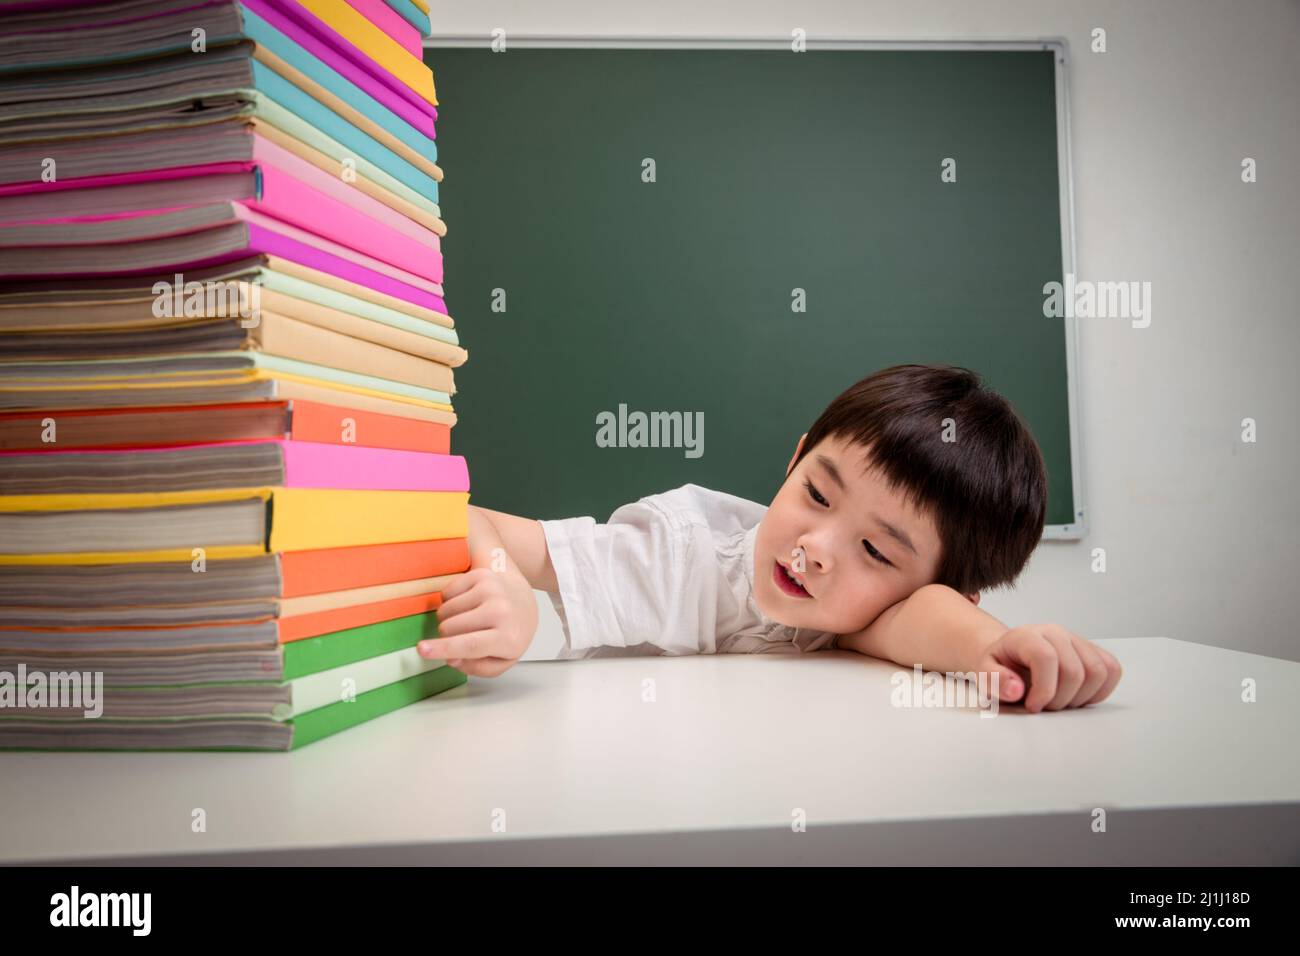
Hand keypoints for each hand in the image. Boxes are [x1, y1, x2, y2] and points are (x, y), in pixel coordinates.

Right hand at [415, 566, 538, 677]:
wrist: (523, 601)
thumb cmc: (509, 634)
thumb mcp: (501, 661)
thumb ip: (476, 667)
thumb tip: (451, 658)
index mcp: (508, 638)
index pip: (470, 645)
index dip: (443, 649)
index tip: (421, 649)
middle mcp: (501, 611)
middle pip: (450, 628)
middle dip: (447, 635)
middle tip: (466, 633)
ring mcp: (492, 590)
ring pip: (445, 610)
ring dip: (449, 618)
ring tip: (470, 618)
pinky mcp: (482, 576)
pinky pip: (447, 592)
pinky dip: (451, 601)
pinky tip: (469, 604)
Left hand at [974, 624, 1121, 711]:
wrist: (1010, 657)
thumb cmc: (999, 667)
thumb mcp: (983, 673)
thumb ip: (994, 681)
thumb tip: (1016, 689)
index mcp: (1027, 636)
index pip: (1046, 658)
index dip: (1043, 690)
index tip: (1033, 706)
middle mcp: (1056, 633)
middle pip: (1075, 671)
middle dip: (1060, 699)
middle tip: (1043, 706)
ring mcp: (1077, 640)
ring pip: (1099, 672)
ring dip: (1081, 697)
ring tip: (1059, 701)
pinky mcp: (1093, 651)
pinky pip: (1112, 671)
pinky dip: (1099, 691)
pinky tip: (1076, 696)